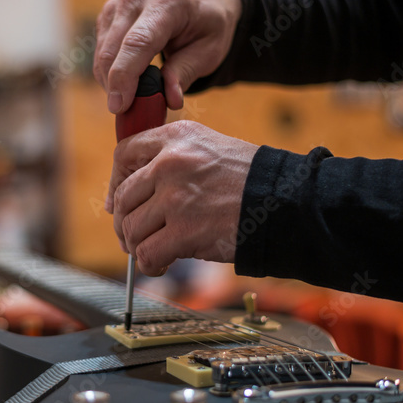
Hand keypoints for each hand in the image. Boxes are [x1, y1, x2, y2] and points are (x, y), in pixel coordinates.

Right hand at [94, 0, 241, 113]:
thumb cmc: (208, 23)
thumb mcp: (210, 49)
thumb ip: (186, 72)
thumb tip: (170, 100)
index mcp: (168, 2)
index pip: (138, 43)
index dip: (124, 77)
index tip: (119, 107)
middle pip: (112, 50)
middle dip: (115, 87)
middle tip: (130, 114)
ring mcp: (118, 3)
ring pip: (102, 53)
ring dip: (112, 82)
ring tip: (135, 97)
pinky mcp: (108, 13)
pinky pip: (100, 50)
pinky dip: (110, 71)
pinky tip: (129, 80)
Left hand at [105, 120, 257, 273]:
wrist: (285, 201)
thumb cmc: (250, 180)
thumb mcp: (209, 148)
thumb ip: (172, 159)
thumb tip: (132, 193)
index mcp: (176, 138)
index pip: (124, 154)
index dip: (116, 181)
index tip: (119, 200)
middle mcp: (170, 162)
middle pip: (124, 197)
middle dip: (125, 222)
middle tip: (134, 237)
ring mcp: (176, 197)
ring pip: (132, 228)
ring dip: (138, 245)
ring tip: (153, 251)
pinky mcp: (184, 230)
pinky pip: (147, 253)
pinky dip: (150, 264)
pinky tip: (161, 264)